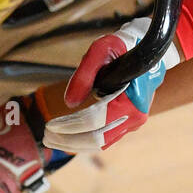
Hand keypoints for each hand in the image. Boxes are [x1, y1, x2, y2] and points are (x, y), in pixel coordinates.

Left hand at [42, 18, 181, 152]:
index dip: (70, 125)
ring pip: (101, 144)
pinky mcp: (129, 125)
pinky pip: (105, 140)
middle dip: (68, 139)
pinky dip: (84, 141)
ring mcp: (134, 122)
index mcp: (132, 97)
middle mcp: (136, 115)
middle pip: (97, 138)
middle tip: (45, 136)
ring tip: (51, 139)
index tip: (49, 125)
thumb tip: (69, 103)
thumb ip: (84, 74)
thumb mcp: (100, 50)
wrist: (146, 53)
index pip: (97, 119)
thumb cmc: (122, 48)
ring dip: (74, 144)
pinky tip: (67, 137)